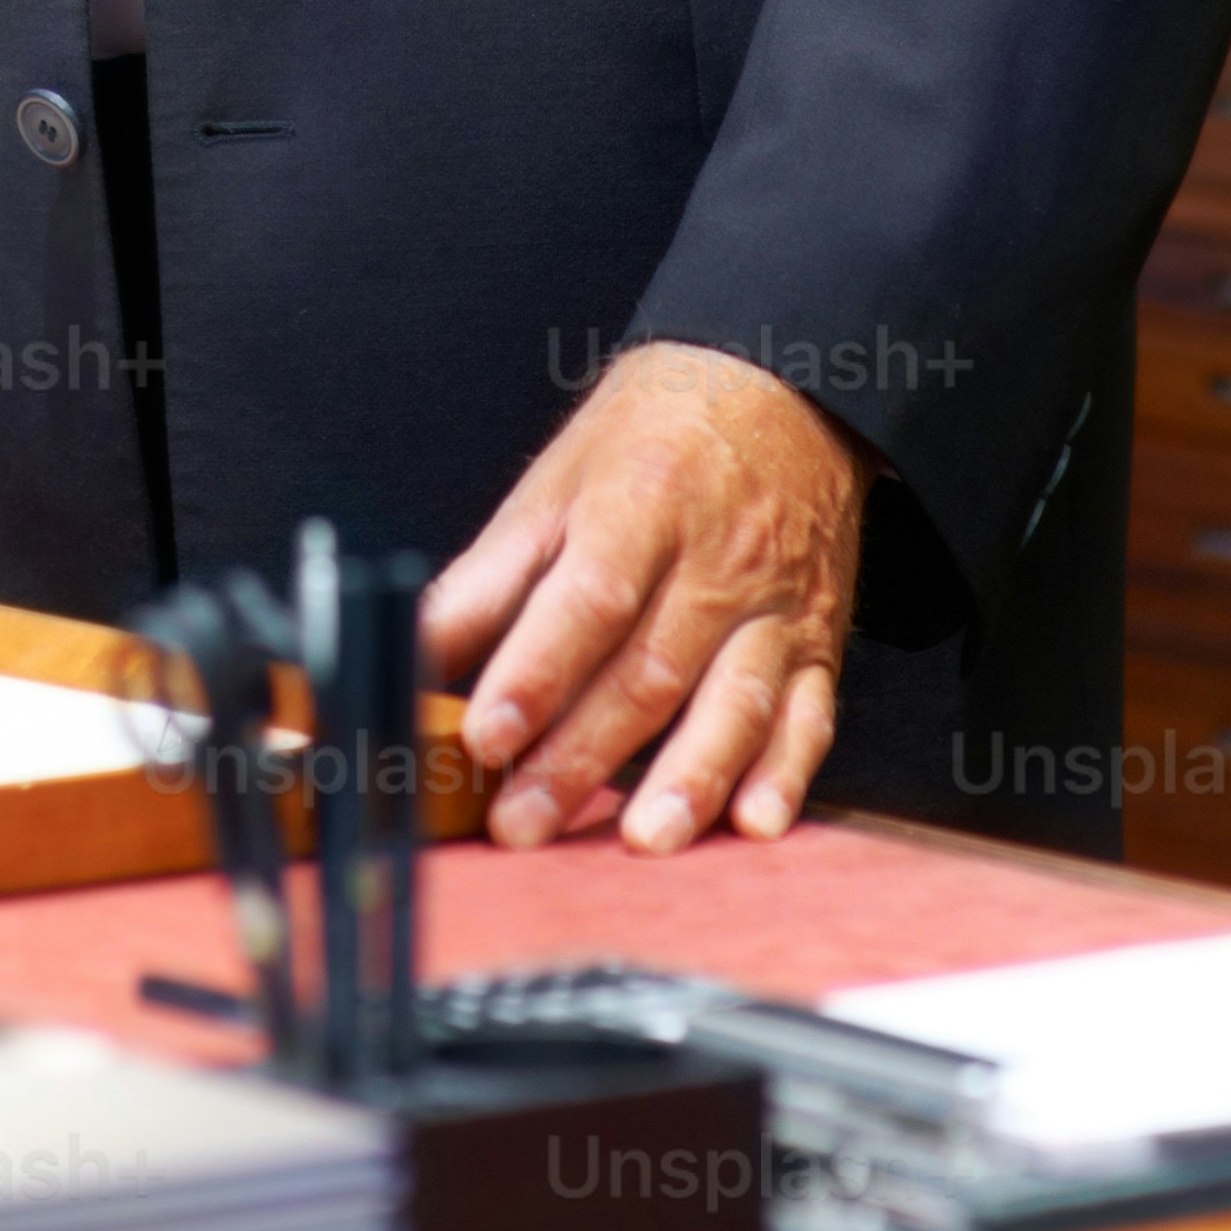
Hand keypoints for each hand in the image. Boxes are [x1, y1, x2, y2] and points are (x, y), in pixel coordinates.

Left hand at [423, 341, 861, 852]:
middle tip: (523, 822)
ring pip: (735, 702)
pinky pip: (810, 714)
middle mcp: (716, 560)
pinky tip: (753, 825)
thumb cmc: (652, 437)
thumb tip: (412, 651)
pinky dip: (784, 775)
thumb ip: (489, 577)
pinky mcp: (817, 642)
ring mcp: (774, 606)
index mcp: (642, 502)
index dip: (537, 671)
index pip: (589, 598)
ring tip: (640, 840)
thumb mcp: (557, 482)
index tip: (488, 734)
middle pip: (649, 669)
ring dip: (689, 780)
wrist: (781, 389)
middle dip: (583, 755)